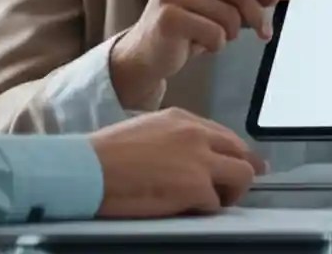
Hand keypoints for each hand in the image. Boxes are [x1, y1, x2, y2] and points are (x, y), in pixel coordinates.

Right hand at [91, 108, 265, 217]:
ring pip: (242, 176)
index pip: (223, 134)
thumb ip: (173, 139)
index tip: (242, 163)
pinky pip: (216, 203)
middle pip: (241, 152)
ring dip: (231, 192)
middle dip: (243, 170)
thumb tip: (186, 157)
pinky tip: (189, 211)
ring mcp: (200, 160)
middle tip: (236, 188)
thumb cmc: (105, 154)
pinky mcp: (195, 187)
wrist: (88, 169)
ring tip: (213, 203)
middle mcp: (197, 134)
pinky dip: (206, 210)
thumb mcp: (146, 131)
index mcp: (182, 119)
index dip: (234, 152)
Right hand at [111, 0, 290, 109]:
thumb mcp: (216, 4)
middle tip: (265, 32)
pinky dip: (216, 45)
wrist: (146, 52)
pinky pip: (215, 34)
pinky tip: (200, 45)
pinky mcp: (169, 17)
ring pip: (229, 15)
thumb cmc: (184, 25)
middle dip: (257, 15)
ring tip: (215, 37)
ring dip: (231, 33)